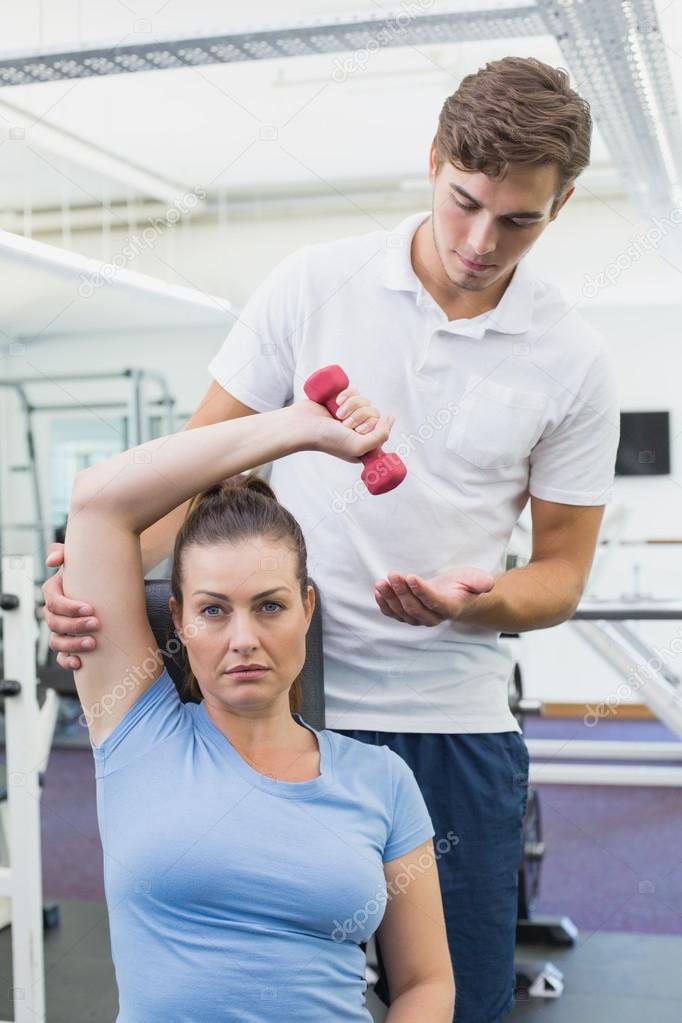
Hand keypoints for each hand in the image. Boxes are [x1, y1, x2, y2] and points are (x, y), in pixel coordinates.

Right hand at [42, 543, 99, 669]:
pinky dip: (68, 661)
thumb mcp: (82, 560)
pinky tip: (79, 663)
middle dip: (75, 625)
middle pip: (55, 623)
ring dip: (73, 644)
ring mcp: (61, 629)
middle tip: (97, 624)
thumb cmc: (96, 571)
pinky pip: (61, 657)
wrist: (112, 585)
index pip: (53, 601)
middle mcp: (54, 612)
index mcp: (54, 592)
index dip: (69, 607)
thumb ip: (64, 552)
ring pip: (56, 641)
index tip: (90, 608)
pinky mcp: (69, 644)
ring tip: (93, 643)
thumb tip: (53, 559)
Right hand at [289, 389, 393, 462]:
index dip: (371, 425)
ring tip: (337, 414)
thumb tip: (390, 419)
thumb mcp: (358, 446)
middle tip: (344, 424)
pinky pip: (354, 391)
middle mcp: (357, 430)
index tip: (358, 430)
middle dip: (359, 415)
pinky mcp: (341, 402)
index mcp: (363, 444)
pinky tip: (336, 402)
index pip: (381, 428)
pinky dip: (346, 394)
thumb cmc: (327, 439)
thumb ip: (380, 437)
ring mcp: (349, 415)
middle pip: (374, 412)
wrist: (301, 425)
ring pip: (364, 401)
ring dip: (352, 405)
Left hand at [374, 567, 494, 626]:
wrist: (459, 596)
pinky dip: (385, 605)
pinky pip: (395, 614)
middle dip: (402, 591)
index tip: (410, 576)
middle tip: (393, 574)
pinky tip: (378, 592)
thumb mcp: (476, 579)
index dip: (421, 591)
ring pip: (402, 612)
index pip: (434, 602)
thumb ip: (480, 582)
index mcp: (450, 607)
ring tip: (381, 582)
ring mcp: (420, 618)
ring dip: (390, 597)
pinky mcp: (409, 615)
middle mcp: (434, 617)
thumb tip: (488, 584)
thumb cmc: (467, 586)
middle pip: (415, 608)